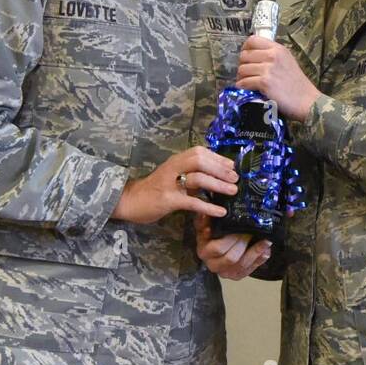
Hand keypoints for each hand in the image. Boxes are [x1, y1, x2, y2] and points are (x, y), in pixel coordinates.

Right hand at [112, 146, 237, 224]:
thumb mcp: (173, 176)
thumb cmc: (154, 189)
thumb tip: (216, 174)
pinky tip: (220, 212)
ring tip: (233, 192)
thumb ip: (190, 173)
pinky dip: (208, 207)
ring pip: (197, 178)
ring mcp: (169, 183)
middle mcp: (173, 168)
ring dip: (218, 184)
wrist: (129, 201)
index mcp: (175, 161)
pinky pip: (191, 202)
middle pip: (200, 160)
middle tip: (236, 179)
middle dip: (220, 169)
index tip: (232, 166)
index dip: (218, 158)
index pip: (199, 152)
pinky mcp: (168, 200)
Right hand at [194, 214, 271, 279]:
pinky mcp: (236, 275)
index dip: (231, 239)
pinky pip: (250, 270)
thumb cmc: (210, 235)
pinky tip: (266, 250)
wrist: (213, 247)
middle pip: (231, 258)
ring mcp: (225, 272)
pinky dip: (259, 260)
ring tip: (266, 241)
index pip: (218, 248)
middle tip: (253, 231)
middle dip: (244, 243)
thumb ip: (204, 221)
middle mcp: (213, 265)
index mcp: (204, 252)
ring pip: (242, 265)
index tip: (241, 227)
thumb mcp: (205, 225)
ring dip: (255, 252)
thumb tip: (206, 214)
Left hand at [236, 36, 320, 121]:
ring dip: (241, 77)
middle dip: (242, 65)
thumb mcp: (288, 61)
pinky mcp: (264, 82)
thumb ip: (273, 55)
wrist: (306, 100)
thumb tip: (253, 56)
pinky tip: (247, 89)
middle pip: (245, 55)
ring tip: (246, 82)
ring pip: (242, 69)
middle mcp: (272, 56)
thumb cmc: (297, 83)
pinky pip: (244, 82)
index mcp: (278, 49)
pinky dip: (243, 86)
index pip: (253, 40)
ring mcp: (268, 69)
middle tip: (246, 73)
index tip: (246, 56)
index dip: (245, 48)